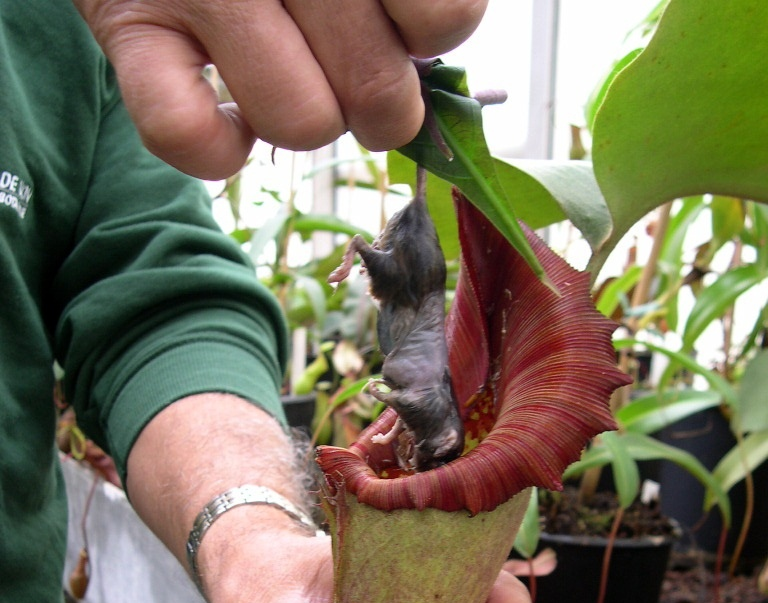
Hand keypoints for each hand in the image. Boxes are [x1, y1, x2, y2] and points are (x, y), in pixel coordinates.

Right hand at [73, 0, 487, 178]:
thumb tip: (437, 37)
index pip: (443, 18)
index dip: (433, 36)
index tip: (404, 24)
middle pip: (375, 90)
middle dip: (379, 103)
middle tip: (353, 68)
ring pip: (301, 122)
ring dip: (305, 118)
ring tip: (287, 73)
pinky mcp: (129, 26)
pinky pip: (185, 133)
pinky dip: (216, 151)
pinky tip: (230, 122)